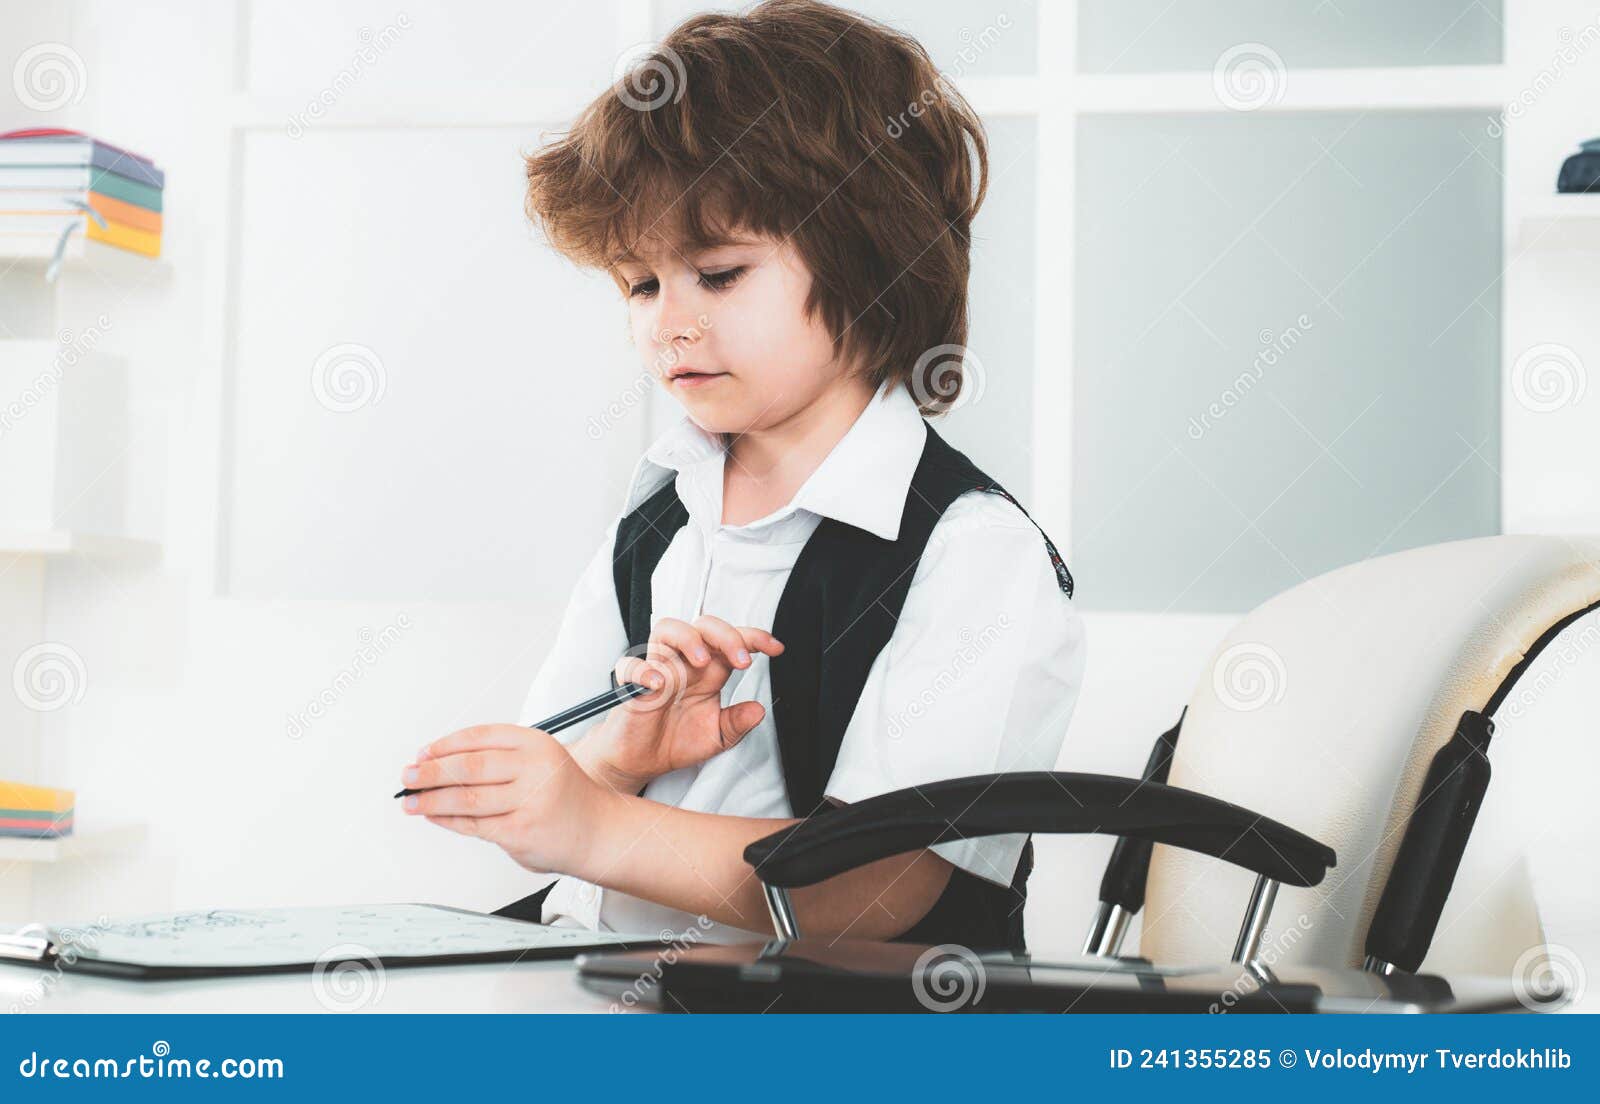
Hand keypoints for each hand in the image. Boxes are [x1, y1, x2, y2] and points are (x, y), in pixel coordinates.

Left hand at [400, 724, 613, 875]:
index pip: (479, 737)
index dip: (445, 745)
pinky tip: (435, 816)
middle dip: (431, 772)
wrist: (598, 831)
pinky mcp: (521, 830)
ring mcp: (529, 800)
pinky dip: (448, 819)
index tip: (423, 754)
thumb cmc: (564, 796)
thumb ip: (500, 759)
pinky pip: (474, 824)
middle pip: (469, 765)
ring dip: (431, 799)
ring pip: (466, 797)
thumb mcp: (540, 761)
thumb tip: (440, 763)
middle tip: (409, 776)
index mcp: (535, 743)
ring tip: (412, 801)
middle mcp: (533, 767)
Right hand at [573, 615, 783, 792]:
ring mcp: (658, 669)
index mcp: (709, 672)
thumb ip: (737, 723)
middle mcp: (685, 664)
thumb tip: (759, 710)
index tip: (776, 648)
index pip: (732, 642)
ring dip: (687, 638)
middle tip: (741, 660)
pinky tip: (659, 685)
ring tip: (701, 661)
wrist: (641, 762)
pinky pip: (631, 665)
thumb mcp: (716, 736)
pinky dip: (644, 670)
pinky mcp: (632, 685)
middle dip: (726, 636)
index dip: (754, 638)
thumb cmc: (676, 741)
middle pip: (704, 626)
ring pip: (667, 629)